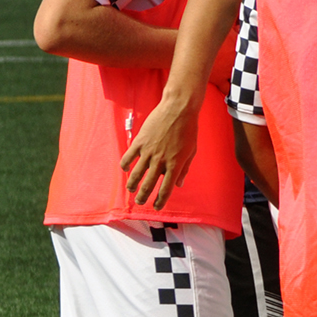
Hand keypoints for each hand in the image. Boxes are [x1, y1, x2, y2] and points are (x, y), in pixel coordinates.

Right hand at [120, 92, 201, 207]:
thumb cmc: (188, 130)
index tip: (157, 208)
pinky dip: (124, 165)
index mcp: (175, 164)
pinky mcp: (139, 142)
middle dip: (143, 196)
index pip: (166, 189)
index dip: (160, 201)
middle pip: (148, 184)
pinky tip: (125, 170)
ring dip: (132, 184)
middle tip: (139, 202)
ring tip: (131, 190)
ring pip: (135, 174)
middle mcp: (160, 161)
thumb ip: (184, 169)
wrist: (178, 109)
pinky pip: (128, 158)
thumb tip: (179, 184)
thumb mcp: (191, 151)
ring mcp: (148, 151)